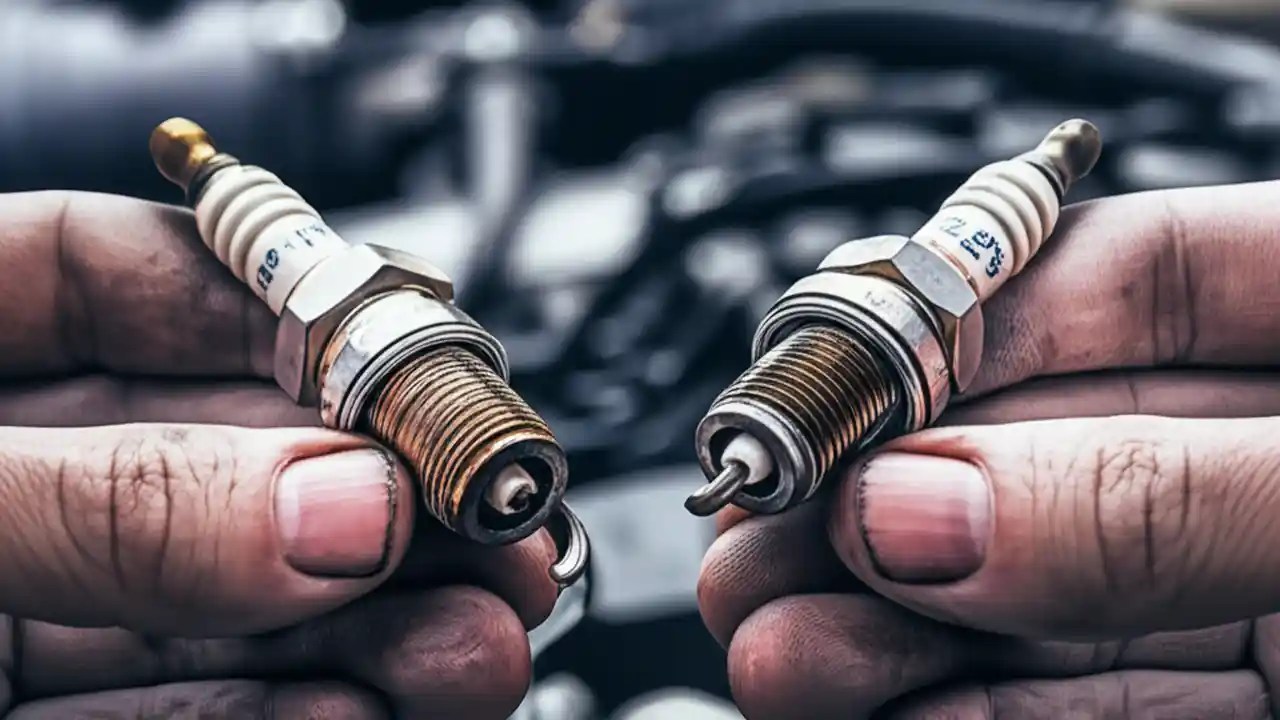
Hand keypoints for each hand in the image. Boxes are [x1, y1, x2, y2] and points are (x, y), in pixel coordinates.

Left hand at [0, 192, 559, 718]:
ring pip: (213, 604)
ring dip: (359, 629)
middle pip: (209, 455)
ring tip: (472, 643)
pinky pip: (162, 715)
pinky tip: (360, 707)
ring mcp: (4, 606)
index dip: (266, 299)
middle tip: (486, 527)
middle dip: (366, 497)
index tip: (394, 353)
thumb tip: (340, 501)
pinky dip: (275, 715)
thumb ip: (113, 501)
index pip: (106, 272)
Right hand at [698, 182, 1279, 718]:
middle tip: (762, 535)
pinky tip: (895, 709)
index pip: (1128, 273)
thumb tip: (922, 506)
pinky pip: (1099, 709)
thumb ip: (1160, 498)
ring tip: (780, 648)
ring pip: (1046, 596)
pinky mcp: (1253, 706)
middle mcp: (1274, 460)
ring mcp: (1264, 590)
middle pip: (1045, 449)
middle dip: (885, 501)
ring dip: (897, 629)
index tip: (843, 382)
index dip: (963, 315)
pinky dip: (982, 714)